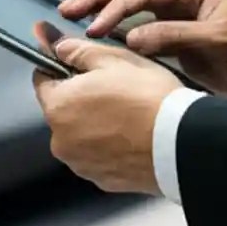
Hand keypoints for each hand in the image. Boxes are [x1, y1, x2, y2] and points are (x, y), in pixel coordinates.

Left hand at [31, 23, 182, 194]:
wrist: (183, 143)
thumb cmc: (148, 97)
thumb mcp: (114, 59)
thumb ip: (77, 51)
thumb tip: (54, 44)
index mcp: (57, 107)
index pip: (43, 79)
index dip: (58, 66)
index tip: (75, 62)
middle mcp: (60, 140)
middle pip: (62, 109)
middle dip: (81, 96)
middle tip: (114, 87)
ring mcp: (81, 164)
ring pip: (80, 134)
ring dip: (94, 123)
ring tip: (127, 114)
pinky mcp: (102, 181)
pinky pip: (98, 156)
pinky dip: (109, 146)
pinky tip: (132, 136)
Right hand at [58, 0, 226, 100]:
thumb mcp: (221, 43)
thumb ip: (175, 37)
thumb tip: (132, 38)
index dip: (115, 8)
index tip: (95, 28)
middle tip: (66, 10)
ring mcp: (175, 8)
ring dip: (100, 6)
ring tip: (70, 16)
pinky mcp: (172, 27)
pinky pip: (135, 19)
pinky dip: (113, 23)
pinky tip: (95, 32)